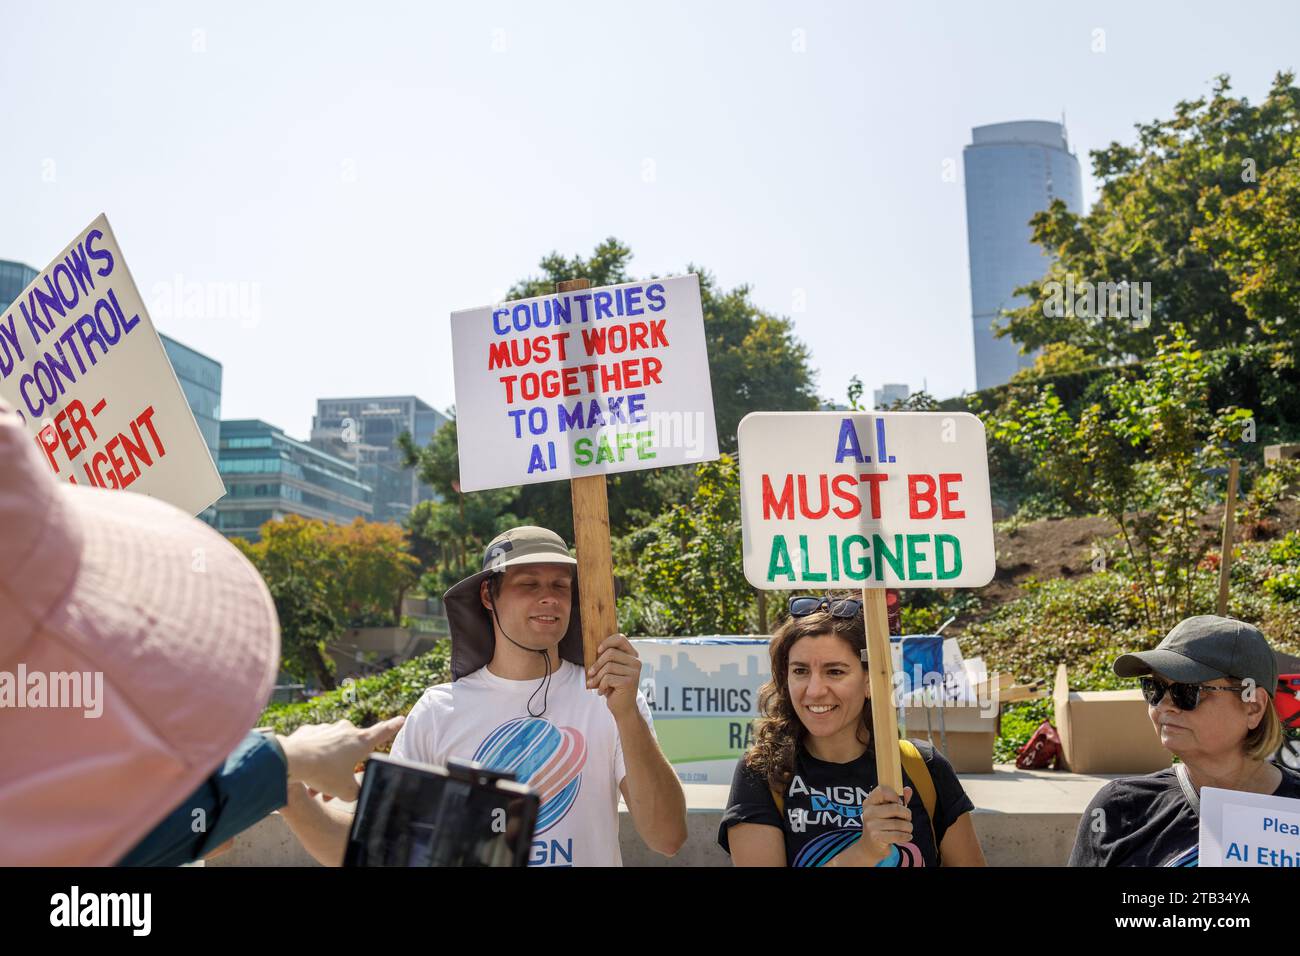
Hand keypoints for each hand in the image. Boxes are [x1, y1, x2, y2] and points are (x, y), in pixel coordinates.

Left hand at [276, 716, 404, 800]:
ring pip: (331, 751)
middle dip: (344, 771)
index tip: (401, 719)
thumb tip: (356, 791)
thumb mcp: (345, 791)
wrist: (291, 760)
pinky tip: (304, 774)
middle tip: (332, 791)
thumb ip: (356, 791)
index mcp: (361, 741)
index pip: (382, 732)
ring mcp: (327, 729)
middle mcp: (346, 730)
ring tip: (314, 790)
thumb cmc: (323, 773)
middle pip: (351, 752)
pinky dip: (313, 760)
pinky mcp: (310, 731)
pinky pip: (316, 747)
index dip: (393, 727)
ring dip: (326, 769)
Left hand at [586, 633, 641, 716]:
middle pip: (610, 653)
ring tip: (594, 685)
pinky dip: (601, 686)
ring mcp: (634, 672)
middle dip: (597, 664)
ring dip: (597, 677)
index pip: (620, 639)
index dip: (607, 642)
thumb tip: (593, 649)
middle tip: (590, 674)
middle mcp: (636, 662)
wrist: (623, 708)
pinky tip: (602, 692)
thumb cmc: (614, 687)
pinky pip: (607, 678)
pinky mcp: (629, 682)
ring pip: (607, 667)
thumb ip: (606, 659)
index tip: (598, 651)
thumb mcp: (610, 670)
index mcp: (632, 656)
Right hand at [851, 785, 913, 864]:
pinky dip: (906, 836)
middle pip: (896, 808)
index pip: (882, 790)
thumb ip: (899, 800)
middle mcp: (868, 812)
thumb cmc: (881, 825)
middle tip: (907, 819)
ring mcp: (871, 825)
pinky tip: (907, 836)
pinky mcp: (876, 837)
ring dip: (908, 827)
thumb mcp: (888, 811)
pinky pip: (898, 835)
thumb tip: (908, 789)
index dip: (895, 795)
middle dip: (907, 814)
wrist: (870, 846)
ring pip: (899, 824)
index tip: (899, 803)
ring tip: (907, 829)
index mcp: (870, 802)